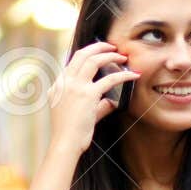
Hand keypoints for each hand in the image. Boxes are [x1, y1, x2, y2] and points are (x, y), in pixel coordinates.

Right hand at [46, 40, 139, 155]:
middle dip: (99, 46)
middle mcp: (64, 82)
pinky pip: (109, 79)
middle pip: (82, 54)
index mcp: (58, 86)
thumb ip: (94, 105)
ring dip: (110, 55)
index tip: (100, 53)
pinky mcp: (87, 95)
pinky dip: (123, 75)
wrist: (65, 144)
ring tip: (122, 56)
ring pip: (93, 60)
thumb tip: (111, 101)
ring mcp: (75, 87)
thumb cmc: (70, 133)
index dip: (88, 53)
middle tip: (113, 47)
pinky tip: (132, 75)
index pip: (73, 61)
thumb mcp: (76, 114)